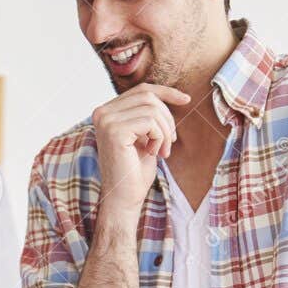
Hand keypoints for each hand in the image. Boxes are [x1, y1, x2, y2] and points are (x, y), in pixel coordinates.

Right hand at [91, 83, 190, 219]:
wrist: (124, 197)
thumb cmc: (135, 170)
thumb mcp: (144, 135)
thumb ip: (148, 114)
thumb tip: (170, 94)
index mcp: (106, 112)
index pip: (141, 90)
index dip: (166, 92)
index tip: (186, 99)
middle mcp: (102, 113)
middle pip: (148, 97)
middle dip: (167, 119)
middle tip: (170, 143)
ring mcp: (106, 121)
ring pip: (152, 109)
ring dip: (165, 131)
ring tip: (162, 151)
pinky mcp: (115, 131)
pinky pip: (150, 122)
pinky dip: (160, 138)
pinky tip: (154, 153)